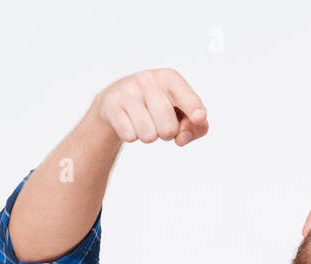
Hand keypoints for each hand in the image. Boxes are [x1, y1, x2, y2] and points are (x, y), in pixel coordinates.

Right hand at [92, 68, 208, 146]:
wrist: (119, 97)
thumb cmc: (160, 105)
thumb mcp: (182, 112)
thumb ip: (195, 127)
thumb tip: (182, 138)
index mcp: (170, 79)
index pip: (185, 97)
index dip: (194, 108)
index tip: (199, 117)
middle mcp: (148, 80)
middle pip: (168, 128)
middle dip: (167, 134)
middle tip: (160, 122)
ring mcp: (128, 91)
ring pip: (148, 136)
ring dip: (150, 136)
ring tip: (145, 120)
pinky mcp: (111, 104)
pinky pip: (130, 137)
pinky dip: (132, 136)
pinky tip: (130, 121)